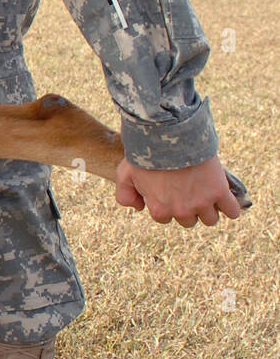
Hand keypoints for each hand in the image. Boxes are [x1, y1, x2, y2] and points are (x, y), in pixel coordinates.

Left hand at [115, 154, 242, 226]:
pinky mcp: (219, 192)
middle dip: (187, 209)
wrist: (168, 137)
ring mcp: (202, 202)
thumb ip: (125, 196)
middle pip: (189, 221)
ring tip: (205, 194)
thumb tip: (139, 208)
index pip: (164, 219)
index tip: (168, 193)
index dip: (166, 205)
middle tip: (187, 191)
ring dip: (208, 210)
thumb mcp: (125, 175)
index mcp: (160, 209)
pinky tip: (225, 200)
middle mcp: (182, 210)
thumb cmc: (145, 155)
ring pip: (210, 219)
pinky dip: (231, 207)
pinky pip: (232, 210)